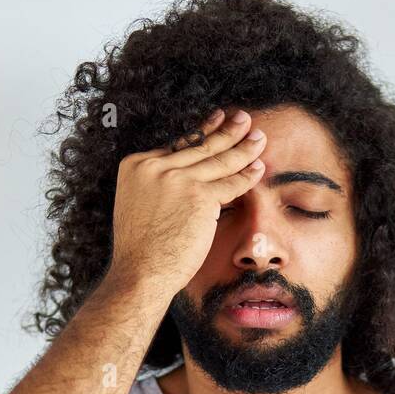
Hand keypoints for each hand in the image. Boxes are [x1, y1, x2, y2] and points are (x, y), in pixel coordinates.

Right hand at [106, 106, 266, 300]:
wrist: (139, 274)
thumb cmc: (140, 252)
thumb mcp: (138, 206)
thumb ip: (156, 188)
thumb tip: (180, 182)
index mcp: (135, 165)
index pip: (177, 146)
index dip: (201, 134)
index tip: (215, 122)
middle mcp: (154, 166)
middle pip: (198, 146)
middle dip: (225, 131)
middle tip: (243, 119)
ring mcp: (177, 179)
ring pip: (217, 160)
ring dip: (242, 147)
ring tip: (258, 137)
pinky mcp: (199, 196)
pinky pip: (230, 183)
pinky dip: (247, 175)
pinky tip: (259, 167)